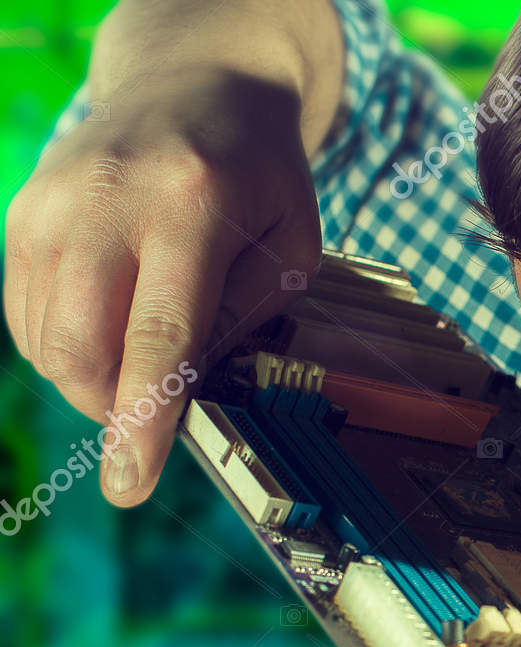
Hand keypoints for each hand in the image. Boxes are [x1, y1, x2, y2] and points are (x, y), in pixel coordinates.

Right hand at [4, 69, 324, 504]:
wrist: (192, 87)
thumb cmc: (258, 179)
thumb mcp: (290, 248)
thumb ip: (244, 324)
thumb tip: (189, 401)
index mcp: (192, 207)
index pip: (160, 336)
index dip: (144, 418)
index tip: (131, 482)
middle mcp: (107, 201)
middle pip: (83, 347)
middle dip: (113, 409)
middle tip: (152, 416)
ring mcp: (51, 204)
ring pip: (46, 341)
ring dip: (91, 382)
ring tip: (142, 361)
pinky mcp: (21, 214)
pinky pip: (25, 317)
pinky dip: (65, 349)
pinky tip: (109, 328)